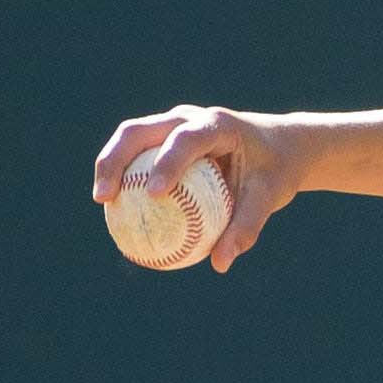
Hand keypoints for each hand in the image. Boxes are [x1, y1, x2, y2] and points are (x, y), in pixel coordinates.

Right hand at [91, 105, 300, 272]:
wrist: (280, 146)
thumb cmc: (275, 171)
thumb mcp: (269, 197)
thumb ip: (246, 227)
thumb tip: (220, 264)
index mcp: (217, 125)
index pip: (186, 140)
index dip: (166, 164)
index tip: (154, 195)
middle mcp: (188, 118)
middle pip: (138, 132)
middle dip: (115, 161)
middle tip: (106, 198)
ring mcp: (172, 123)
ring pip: (130, 138)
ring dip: (110, 166)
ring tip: (103, 202)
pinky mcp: (164, 136)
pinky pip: (137, 153)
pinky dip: (124, 174)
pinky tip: (116, 205)